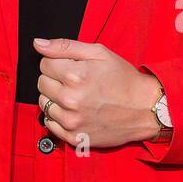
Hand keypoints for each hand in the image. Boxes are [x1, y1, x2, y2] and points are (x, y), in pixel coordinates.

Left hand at [34, 38, 162, 148]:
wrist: (144, 108)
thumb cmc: (123, 79)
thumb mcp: (98, 53)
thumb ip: (65, 46)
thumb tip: (38, 44)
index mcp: (75, 75)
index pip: (44, 64)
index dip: (57, 63)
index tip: (71, 67)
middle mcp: (71, 100)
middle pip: (41, 83)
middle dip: (55, 79)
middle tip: (75, 82)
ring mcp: (72, 121)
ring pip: (44, 104)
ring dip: (55, 98)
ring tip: (76, 96)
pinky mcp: (74, 137)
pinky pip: (50, 124)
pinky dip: (58, 117)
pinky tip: (74, 111)